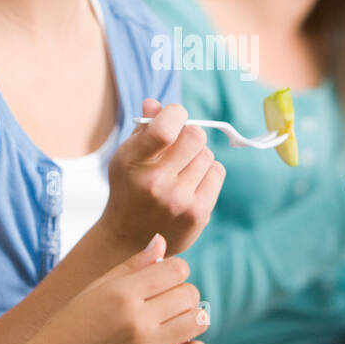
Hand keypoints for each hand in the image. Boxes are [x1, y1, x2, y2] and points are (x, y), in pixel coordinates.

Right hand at [27, 234, 208, 343]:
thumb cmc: (66, 329)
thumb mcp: (94, 290)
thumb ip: (131, 266)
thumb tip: (161, 241)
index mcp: (122, 291)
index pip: (177, 268)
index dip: (176, 272)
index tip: (165, 283)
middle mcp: (137, 316)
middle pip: (189, 294)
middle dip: (184, 296)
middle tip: (168, 307)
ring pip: (197, 320)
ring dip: (192, 320)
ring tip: (176, 325)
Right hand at [97, 99, 225, 256]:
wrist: (128, 239)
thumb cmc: (129, 188)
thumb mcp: (127, 156)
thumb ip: (143, 129)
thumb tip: (156, 103)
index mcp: (134, 162)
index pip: (165, 129)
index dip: (175, 114)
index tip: (173, 117)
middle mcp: (156, 183)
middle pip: (195, 136)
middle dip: (189, 135)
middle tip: (180, 146)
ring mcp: (179, 200)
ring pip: (208, 155)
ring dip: (198, 156)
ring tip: (182, 170)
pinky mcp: (198, 214)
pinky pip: (218, 172)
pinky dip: (208, 172)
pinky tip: (192, 183)